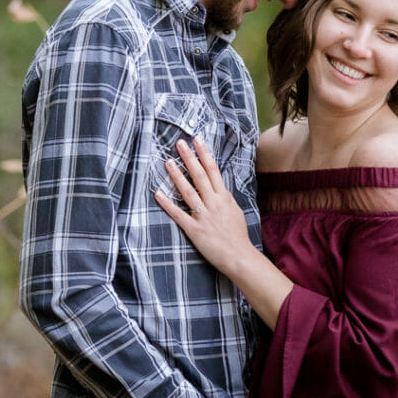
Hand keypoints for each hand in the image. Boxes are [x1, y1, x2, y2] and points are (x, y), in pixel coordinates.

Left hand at [155, 136, 294, 330]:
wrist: (240, 257)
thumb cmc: (238, 236)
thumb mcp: (235, 212)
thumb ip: (225, 199)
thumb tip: (218, 188)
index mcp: (224, 197)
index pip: (213, 170)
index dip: (204, 154)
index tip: (197, 140)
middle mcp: (214, 203)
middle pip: (200, 176)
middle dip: (189, 158)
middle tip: (179, 143)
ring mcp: (204, 216)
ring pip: (189, 191)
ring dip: (177, 176)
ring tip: (167, 161)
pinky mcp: (195, 230)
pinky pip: (179, 214)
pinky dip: (168, 204)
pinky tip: (158, 193)